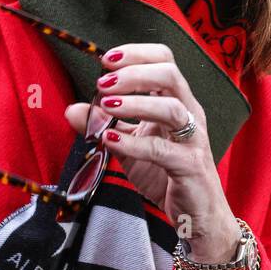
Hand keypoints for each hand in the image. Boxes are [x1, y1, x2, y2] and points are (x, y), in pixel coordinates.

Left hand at [65, 43, 238, 261]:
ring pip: (172, 108)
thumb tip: (73, 109)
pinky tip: (111, 141)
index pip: (164, 61)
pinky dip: (134, 143)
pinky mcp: (190, 166)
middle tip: (103, 82)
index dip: (136, 54)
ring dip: (136, 103)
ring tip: (107, 105)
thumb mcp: (129, 147)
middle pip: (170, 75)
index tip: (105, 60)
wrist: (197, 215)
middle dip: (134, 73)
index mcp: (177, 101)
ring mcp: (193, 139)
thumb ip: (105, 126)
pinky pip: (162, 149)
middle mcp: (189, 113)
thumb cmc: (167, 175)